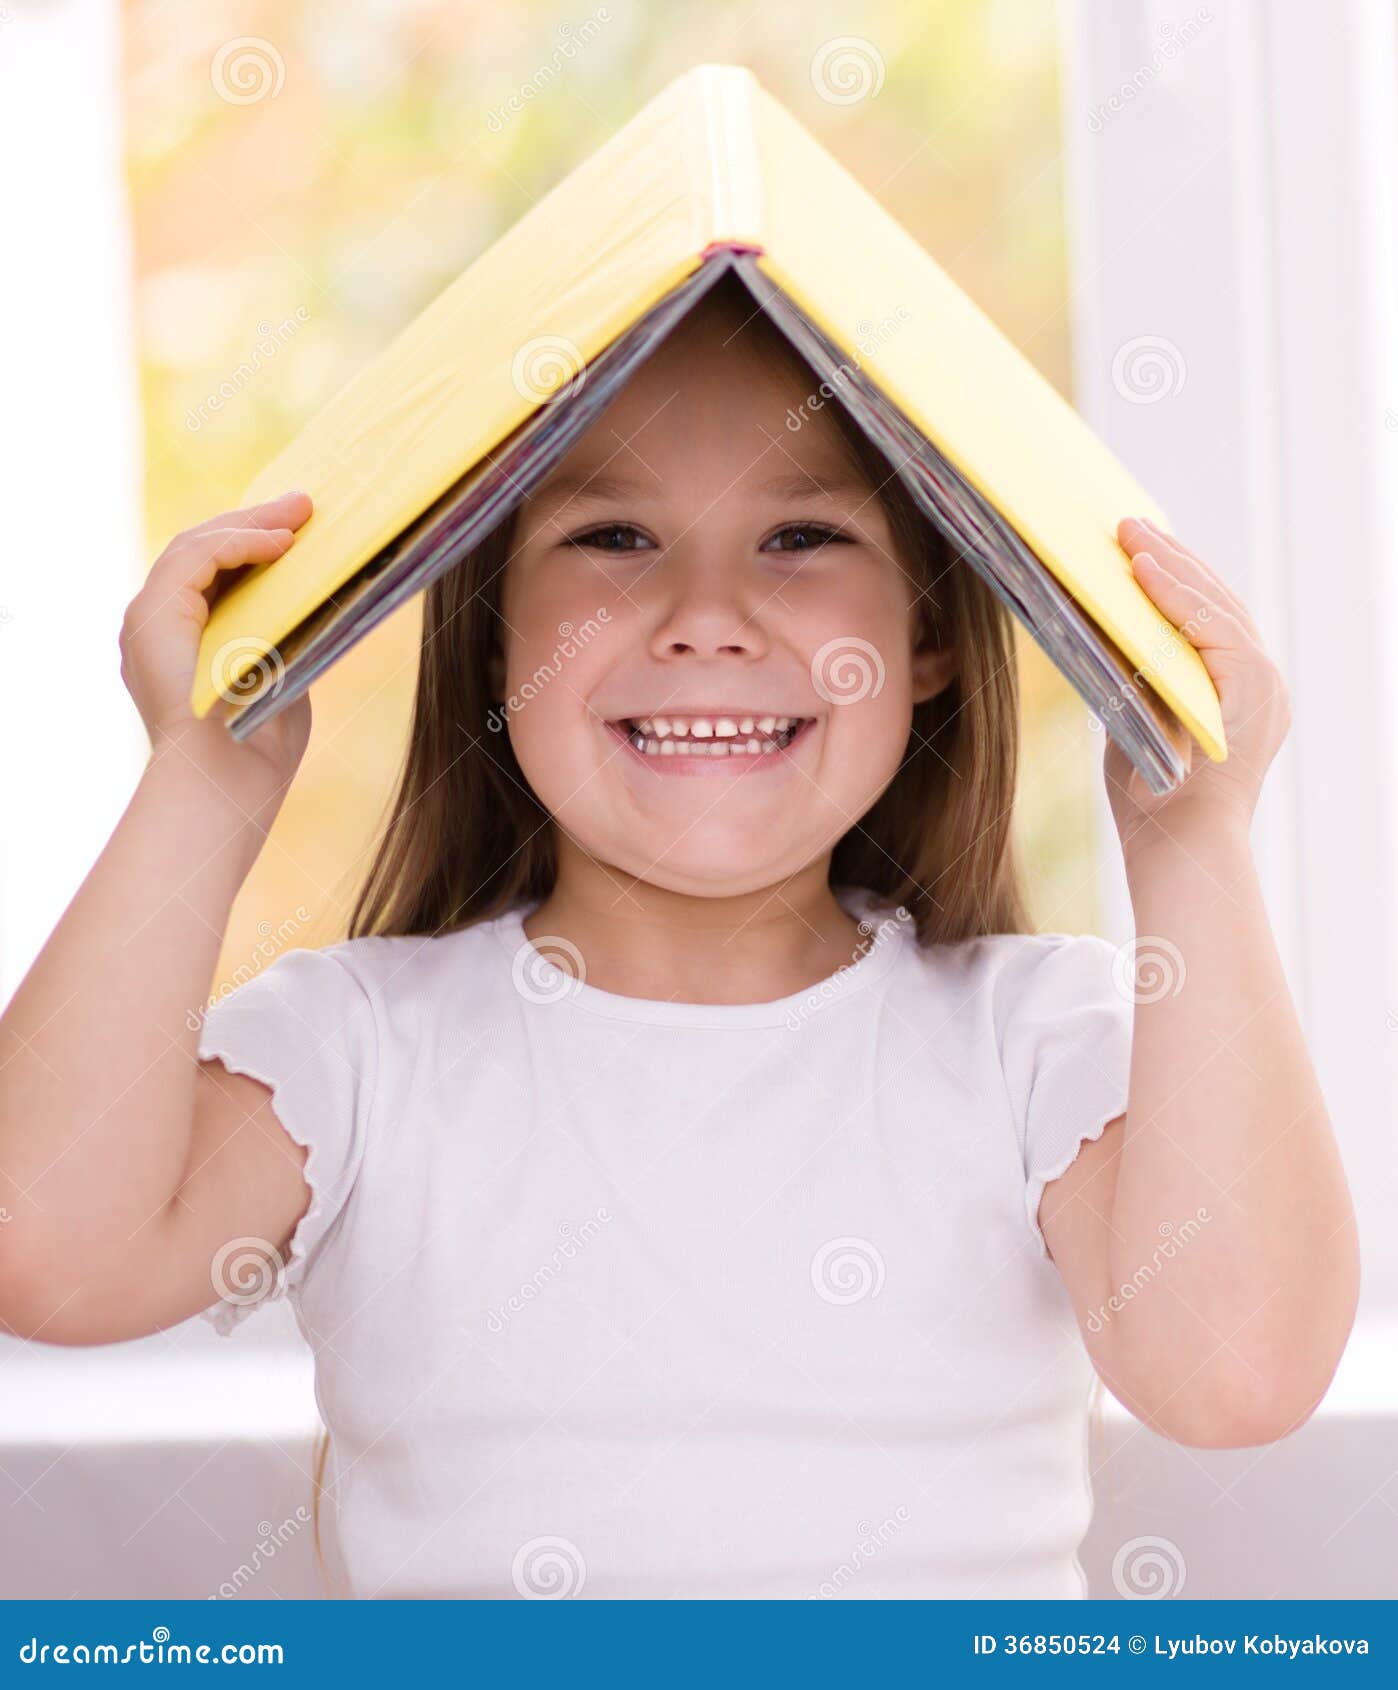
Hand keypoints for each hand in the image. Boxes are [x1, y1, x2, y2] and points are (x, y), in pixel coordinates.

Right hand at [119, 491, 313, 812]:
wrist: (227, 782)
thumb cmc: (258, 749)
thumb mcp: (279, 677)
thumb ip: (282, 638)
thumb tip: (315, 598)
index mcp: (181, 644)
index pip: (211, 578)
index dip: (251, 546)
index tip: (295, 528)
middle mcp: (156, 627)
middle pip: (201, 553)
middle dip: (254, 523)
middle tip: (302, 504)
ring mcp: (148, 619)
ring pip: (196, 546)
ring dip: (252, 524)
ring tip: (299, 511)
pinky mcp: (153, 613)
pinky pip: (197, 557)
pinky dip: (241, 542)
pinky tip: (281, 541)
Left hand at [1103, 516, 1289, 848]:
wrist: (1178, 848)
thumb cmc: (1150, 802)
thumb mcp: (1134, 723)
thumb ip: (1132, 679)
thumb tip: (1098, 628)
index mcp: (1238, 694)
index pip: (1209, 621)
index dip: (1174, 580)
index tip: (1139, 546)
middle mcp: (1261, 684)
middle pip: (1216, 603)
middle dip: (1171, 559)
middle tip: (1127, 524)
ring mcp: (1263, 684)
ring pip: (1216, 606)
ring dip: (1170, 565)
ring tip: (1128, 533)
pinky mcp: (1253, 687)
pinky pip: (1213, 626)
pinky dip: (1177, 595)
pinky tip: (1143, 569)